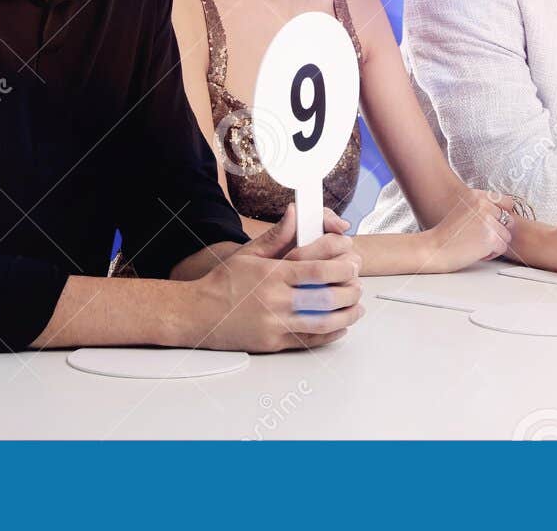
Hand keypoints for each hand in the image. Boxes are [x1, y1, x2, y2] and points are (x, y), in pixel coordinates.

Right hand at [192, 204, 363, 351]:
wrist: (198, 313)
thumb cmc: (224, 282)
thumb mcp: (248, 253)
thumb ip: (277, 236)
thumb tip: (296, 212)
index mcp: (273, 274)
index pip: (318, 268)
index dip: (342, 266)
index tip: (352, 262)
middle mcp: (276, 300)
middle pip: (327, 297)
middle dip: (350, 291)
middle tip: (358, 285)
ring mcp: (275, 324)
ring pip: (323, 322)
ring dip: (347, 315)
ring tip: (357, 307)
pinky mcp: (274, 343)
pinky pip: (310, 341)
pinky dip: (331, 335)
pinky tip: (341, 326)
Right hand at [417, 192, 513, 273]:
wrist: (434, 248)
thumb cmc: (447, 234)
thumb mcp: (464, 210)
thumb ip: (482, 208)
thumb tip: (506, 212)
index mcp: (478, 197)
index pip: (507, 203)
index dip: (503, 215)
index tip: (494, 223)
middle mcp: (484, 206)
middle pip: (508, 221)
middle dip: (497, 231)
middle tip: (479, 237)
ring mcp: (488, 222)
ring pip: (506, 236)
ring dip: (494, 244)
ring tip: (476, 245)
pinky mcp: (491, 238)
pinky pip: (502, 248)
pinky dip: (491, 254)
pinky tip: (476, 252)